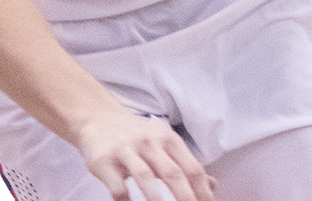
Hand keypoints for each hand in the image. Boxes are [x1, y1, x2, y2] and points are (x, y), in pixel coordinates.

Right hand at [78, 110, 215, 200]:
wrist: (98, 118)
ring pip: (145, 178)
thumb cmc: (137, 137)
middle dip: (185, 198)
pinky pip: (118, 188)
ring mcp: (126, 151)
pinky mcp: (104, 162)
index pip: (192, 168)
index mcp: (169, 139)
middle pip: (172, 173)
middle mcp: (149, 142)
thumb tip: (213, 185)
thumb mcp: (165, 144)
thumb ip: (187, 165)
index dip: (202, 192)